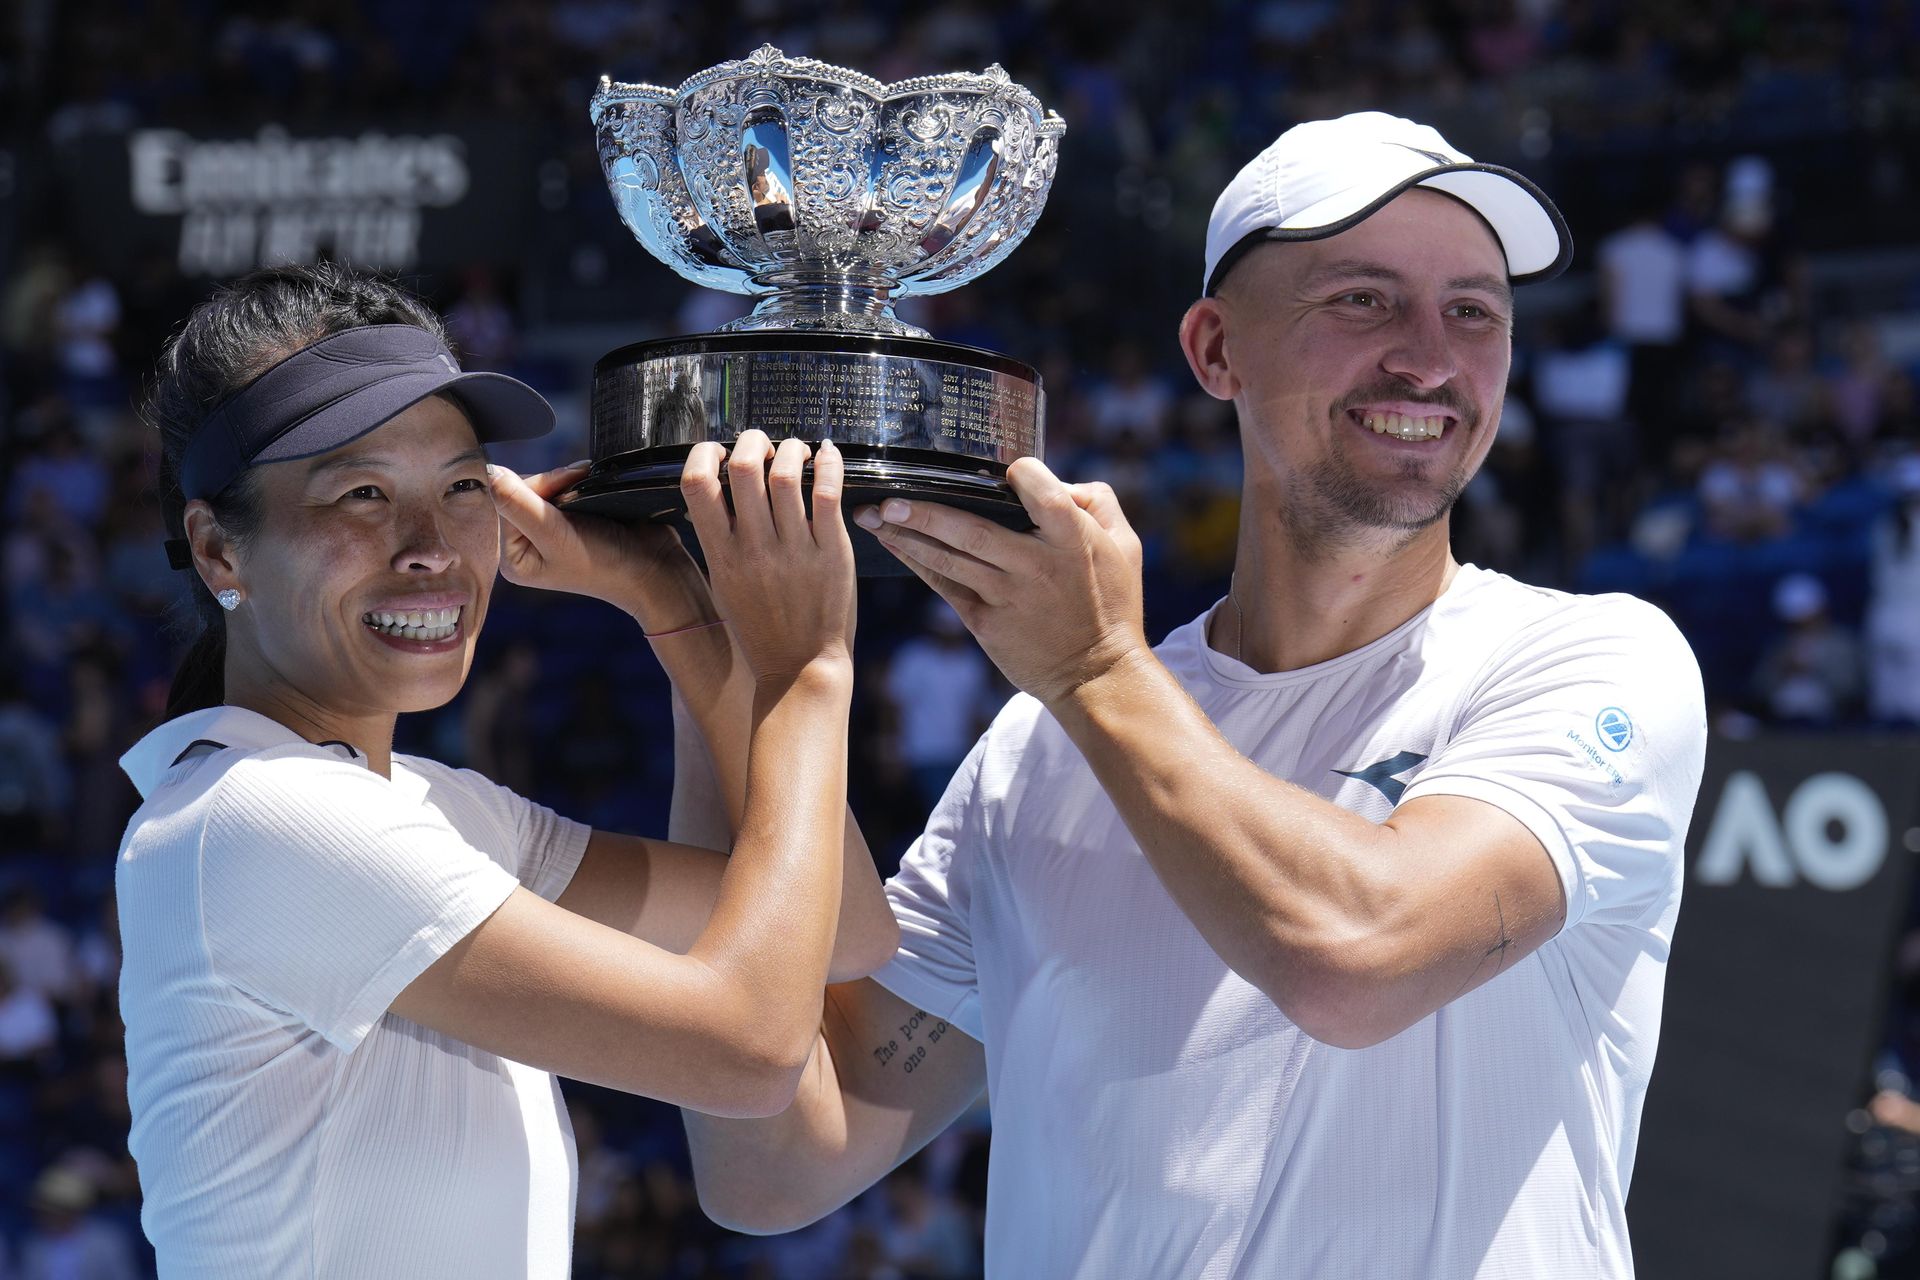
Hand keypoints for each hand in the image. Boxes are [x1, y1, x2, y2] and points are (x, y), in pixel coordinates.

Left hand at [489, 460, 718, 632]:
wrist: (655, 568)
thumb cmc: (606, 561)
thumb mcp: (557, 535)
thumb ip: (521, 505)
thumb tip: (490, 472)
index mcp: (514, 558)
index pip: (506, 501)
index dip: (534, 486)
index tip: (567, 488)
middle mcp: (527, 546)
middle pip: (522, 491)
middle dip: (551, 482)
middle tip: (581, 483)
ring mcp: (550, 533)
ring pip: (543, 487)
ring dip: (566, 479)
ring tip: (589, 484)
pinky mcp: (572, 522)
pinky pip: (562, 490)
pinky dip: (577, 482)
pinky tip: (592, 484)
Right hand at [681, 432, 855, 682]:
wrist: (800, 670)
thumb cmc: (761, 628)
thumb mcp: (724, 585)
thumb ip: (719, 541)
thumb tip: (715, 492)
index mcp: (722, 556)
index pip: (697, 485)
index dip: (704, 454)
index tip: (719, 452)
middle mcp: (755, 550)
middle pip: (745, 468)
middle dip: (751, 441)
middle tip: (761, 443)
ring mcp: (795, 551)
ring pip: (787, 475)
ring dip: (790, 449)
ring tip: (795, 450)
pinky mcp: (832, 554)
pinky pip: (828, 495)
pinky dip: (829, 464)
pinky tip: (827, 454)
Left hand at [853, 456, 1147, 705]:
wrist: (1097, 675)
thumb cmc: (1112, 604)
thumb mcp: (1125, 546)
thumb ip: (1098, 503)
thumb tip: (1059, 481)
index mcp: (1072, 538)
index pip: (1039, 490)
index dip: (1021, 473)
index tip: (1005, 469)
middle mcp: (1035, 564)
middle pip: (973, 529)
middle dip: (926, 511)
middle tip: (889, 497)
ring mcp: (1008, 595)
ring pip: (949, 558)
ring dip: (908, 536)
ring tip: (873, 516)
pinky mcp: (987, 623)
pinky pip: (946, 587)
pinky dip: (918, 565)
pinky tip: (894, 545)